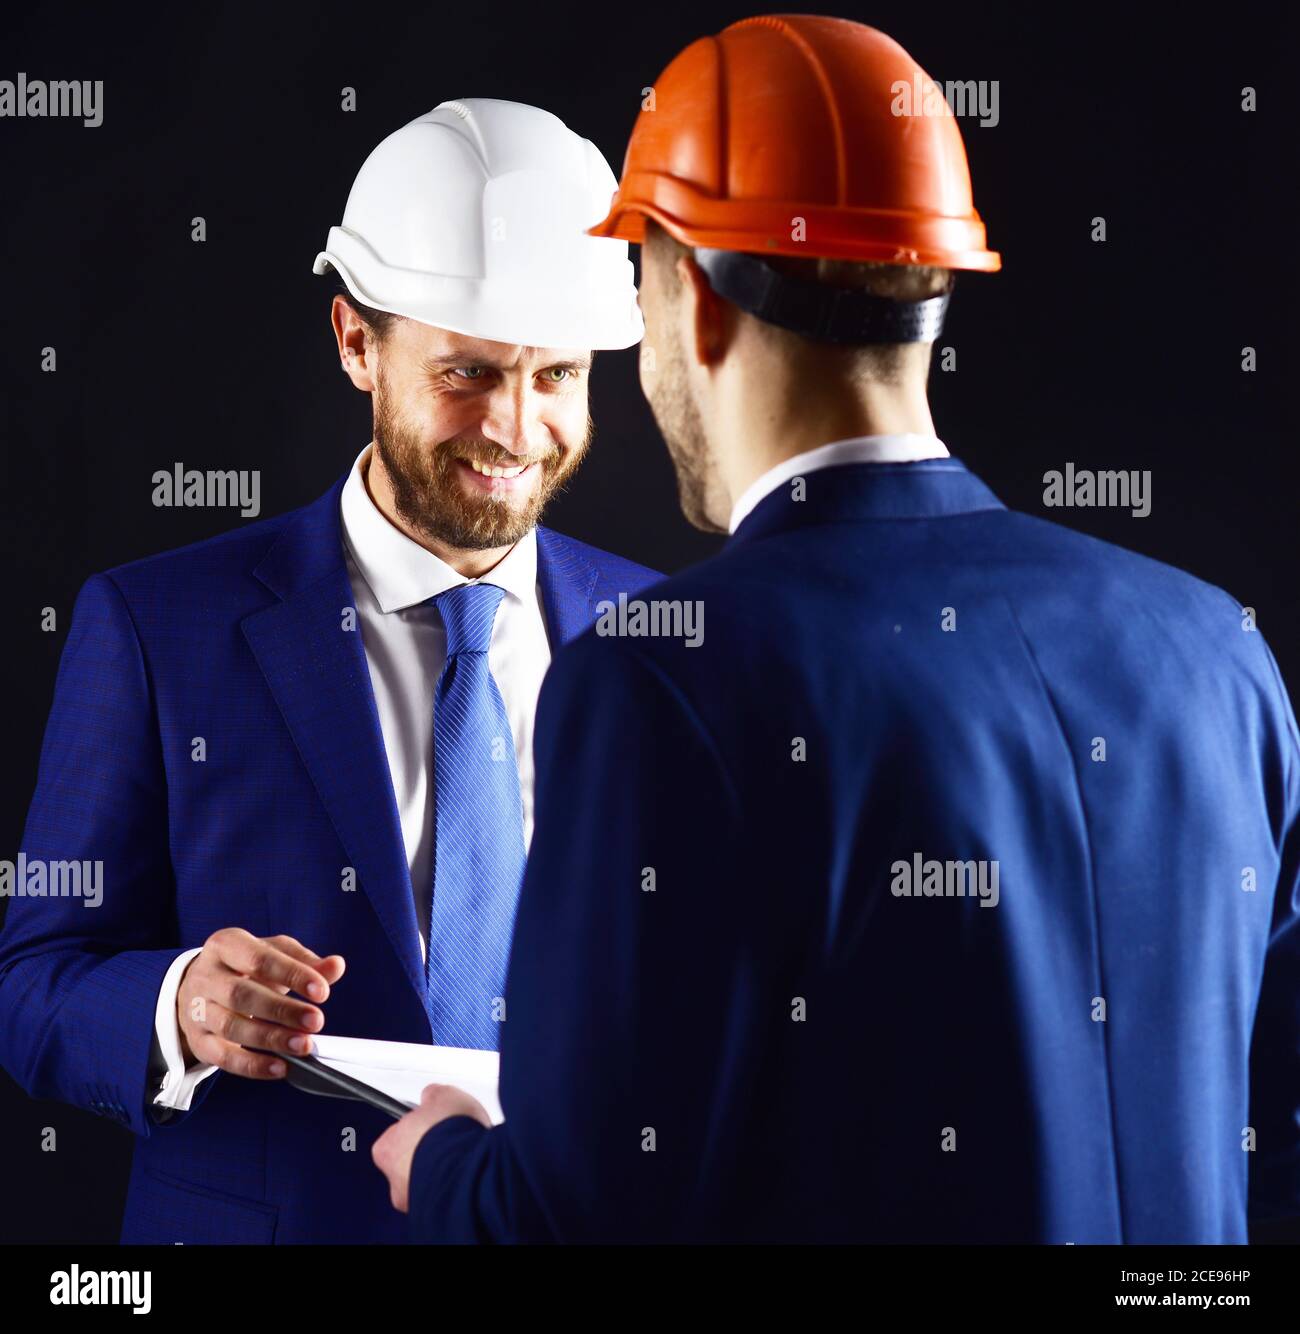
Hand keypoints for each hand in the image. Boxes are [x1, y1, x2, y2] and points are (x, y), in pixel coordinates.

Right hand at [176, 928, 344, 1078]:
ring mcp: (196, 1010)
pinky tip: (280, 1067)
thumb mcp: (274, 952)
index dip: (292, 974)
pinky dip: (252, 1065)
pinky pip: (222, 1058)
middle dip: (282, 1010)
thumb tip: (336, 966)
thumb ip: (306, 961)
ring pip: (230, 1027)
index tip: (322, 991)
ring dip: (270, 1039)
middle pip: (241, 995)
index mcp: (225, 945)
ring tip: (303, 1045)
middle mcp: (206, 977)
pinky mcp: (198, 1041)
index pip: (259, 959)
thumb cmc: (244, 966)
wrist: (199, 985)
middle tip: (316, 1021)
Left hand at [371, 1083, 492, 1212]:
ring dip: (442, 1170)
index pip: (396, 1135)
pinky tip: (469, 1172)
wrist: (469, 1168)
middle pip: (410, 1161)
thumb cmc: (450, 1135)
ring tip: (464, 1157)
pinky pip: (444, 1195)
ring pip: (426, 1181)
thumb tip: (433, 1095)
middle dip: (429, 1151)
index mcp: (387, 1147)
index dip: (417, 1126)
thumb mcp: (443, 1095)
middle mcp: (395, 1178)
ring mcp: (414, 1199)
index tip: (431, 1122)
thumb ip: (433, 1096)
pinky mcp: (436, 1212)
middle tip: (449, 1140)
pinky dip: (454, 1186)